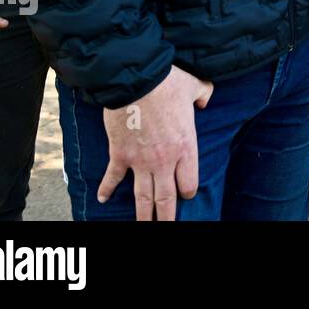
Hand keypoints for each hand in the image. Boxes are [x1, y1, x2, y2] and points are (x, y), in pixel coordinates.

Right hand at [98, 66, 212, 220]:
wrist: (135, 80)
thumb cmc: (167, 83)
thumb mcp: (195, 86)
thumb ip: (204, 94)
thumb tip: (206, 98)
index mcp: (185, 146)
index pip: (189, 182)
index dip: (188, 191)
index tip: (185, 193)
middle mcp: (164, 160)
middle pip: (166, 198)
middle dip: (166, 217)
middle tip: (165, 228)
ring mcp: (140, 161)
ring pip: (142, 196)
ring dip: (142, 214)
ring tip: (143, 226)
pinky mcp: (119, 155)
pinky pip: (113, 178)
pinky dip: (106, 189)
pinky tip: (102, 199)